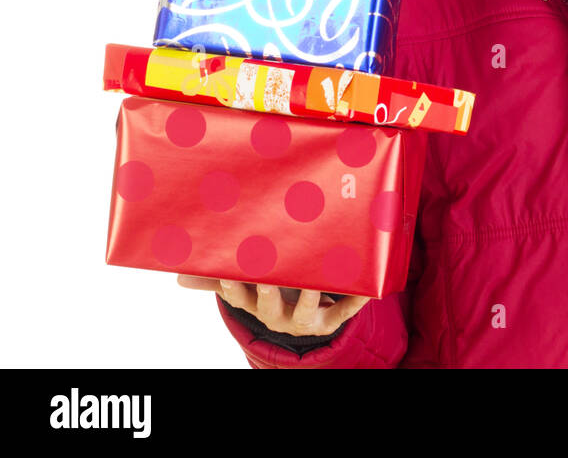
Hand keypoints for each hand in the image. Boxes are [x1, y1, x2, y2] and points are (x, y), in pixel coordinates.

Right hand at [177, 275, 369, 336]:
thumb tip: (177, 275)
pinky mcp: (333, 319)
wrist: (312, 318)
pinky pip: (345, 310)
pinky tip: (365, 287)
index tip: (228, 273)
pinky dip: (355, 299)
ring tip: (312, 280)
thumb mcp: (248, 285)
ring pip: (305, 310)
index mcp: (256, 304)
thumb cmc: (276, 290)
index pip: (239, 297)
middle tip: (268, 278)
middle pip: (269, 306)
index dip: (233, 287)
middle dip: (268, 293)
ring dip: (309, 296)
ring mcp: (306, 319)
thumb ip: (216, 277)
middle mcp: (277, 316)